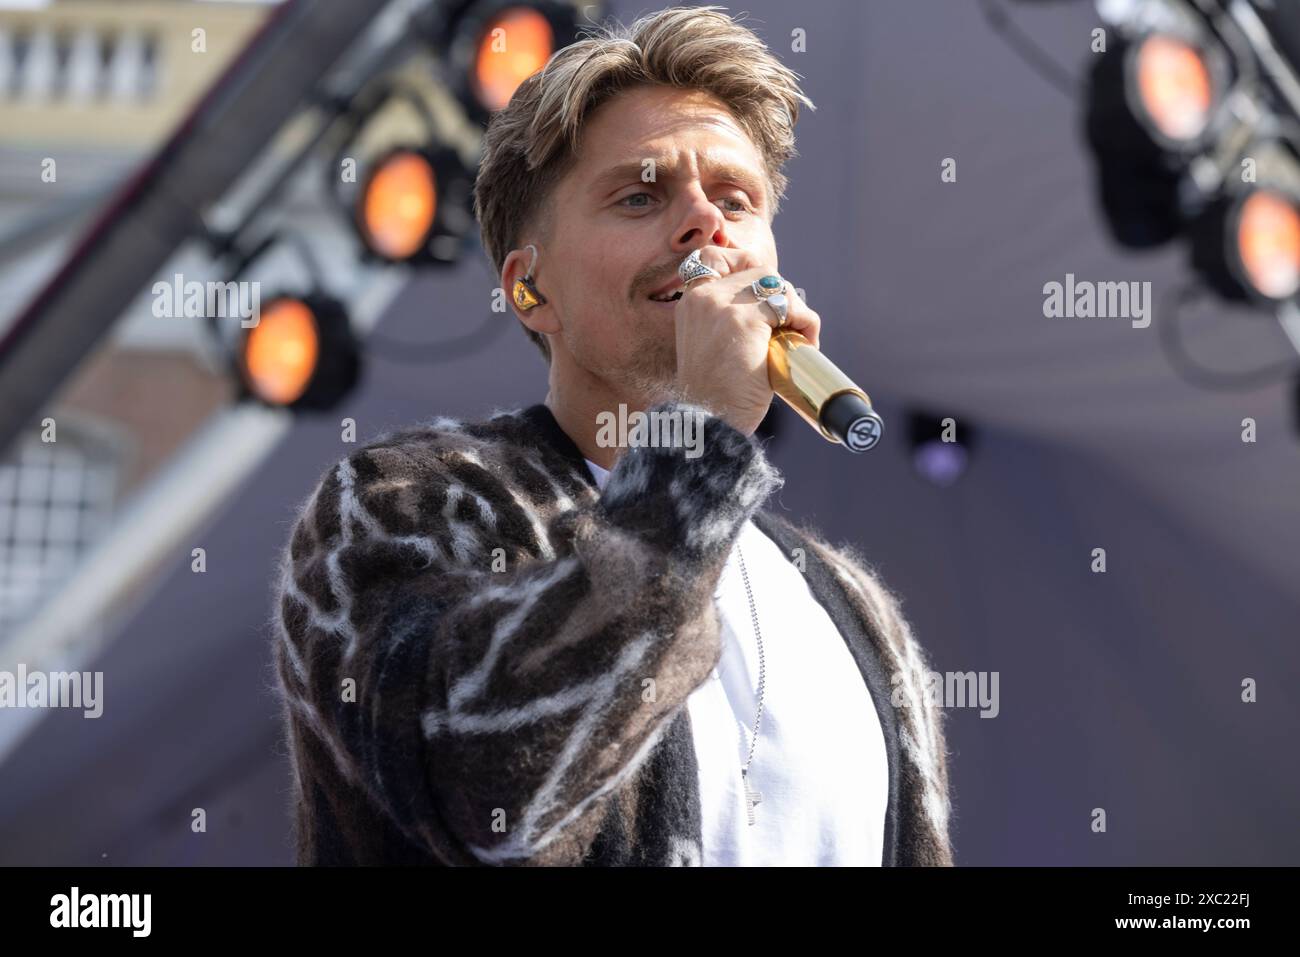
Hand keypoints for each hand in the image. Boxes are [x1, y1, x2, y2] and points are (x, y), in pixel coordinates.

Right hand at [672, 246, 820, 436]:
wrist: (709, 422)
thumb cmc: (716, 395)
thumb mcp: (712, 347)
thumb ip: (728, 321)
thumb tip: (773, 307)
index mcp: (691, 303)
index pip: (715, 257)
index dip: (746, 264)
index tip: (765, 291)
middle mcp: (702, 298)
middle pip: (757, 269)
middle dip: (781, 294)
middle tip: (789, 327)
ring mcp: (722, 306)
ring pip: (775, 284)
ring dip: (796, 309)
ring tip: (798, 339)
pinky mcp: (744, 320)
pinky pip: (787, 305)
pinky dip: (805, 321)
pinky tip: (805, 342)